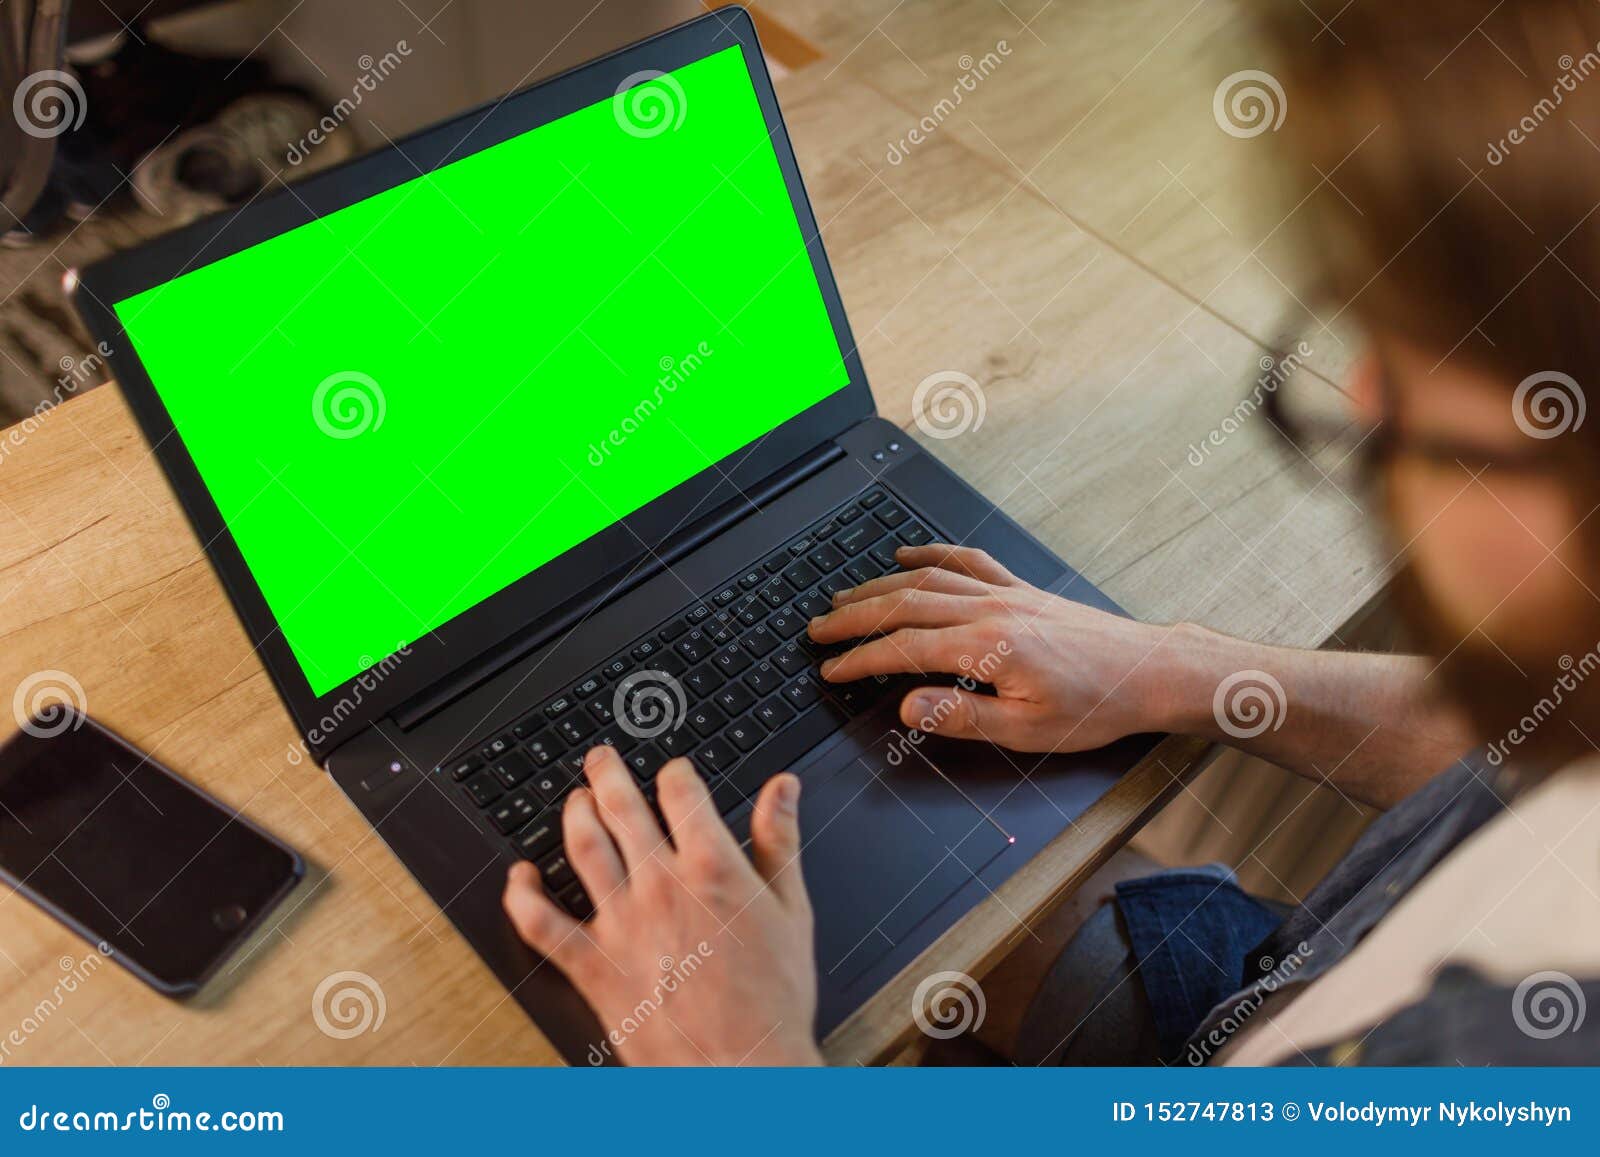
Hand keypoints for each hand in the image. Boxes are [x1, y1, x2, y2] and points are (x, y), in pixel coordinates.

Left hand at [502, 746, 821, 1065]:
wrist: (744, 1067)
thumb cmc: (772, 997)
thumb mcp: (793, 909)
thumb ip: (780, 840)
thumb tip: (782, 788)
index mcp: (712, 865)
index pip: (680, 789)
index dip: (674, 771)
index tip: (673, 772)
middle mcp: (660, 885)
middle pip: (621, 806)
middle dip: (607, 773)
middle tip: (600, 759)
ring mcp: (621, 923)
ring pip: (583, 847)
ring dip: (573, 812)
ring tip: (574, 798)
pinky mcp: (593, 964)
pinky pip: (542, 923)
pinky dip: (523, 894)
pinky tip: (521, 876)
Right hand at [809, 543, 1187, 752]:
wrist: (1149, 673)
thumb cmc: (1096, 705)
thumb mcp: (1029, 730)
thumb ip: (963, 716)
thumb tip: (908, 705)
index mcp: (987, 647)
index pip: (904, 649)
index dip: (860, 660)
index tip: (830, 670)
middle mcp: (990, 610)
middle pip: (903, 605)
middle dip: (853, 616)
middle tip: (817, 628)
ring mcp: (1005, 594)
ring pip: (926, 580)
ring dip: (878, 585)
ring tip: (843, 596)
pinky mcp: (1020, 589)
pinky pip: (965, 562)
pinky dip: (931, 555)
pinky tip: (907, 554)